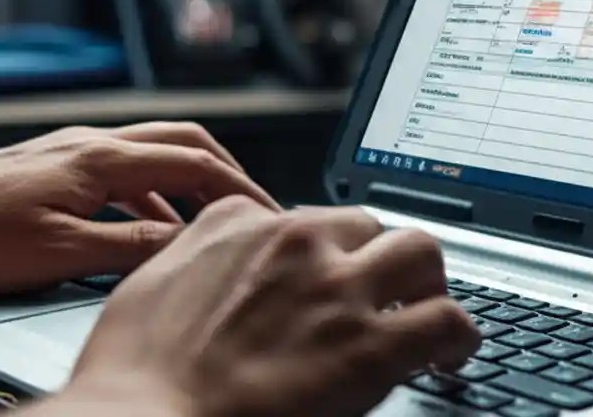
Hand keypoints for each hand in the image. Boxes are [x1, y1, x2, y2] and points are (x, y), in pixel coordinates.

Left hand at [0, 122, 278, 293]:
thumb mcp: (61, 253)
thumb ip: (132, 247)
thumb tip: (189, 245)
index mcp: (103, 159)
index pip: (196, 164)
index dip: (240, 190)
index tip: (266, 214)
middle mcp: (94, 142)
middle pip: (185, 141)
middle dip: (228, 171)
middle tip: (254, 205)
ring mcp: (75, 148)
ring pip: (156, 150)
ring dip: (192, 180)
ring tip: (214, 218)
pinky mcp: (59, 163)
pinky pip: (127, 168)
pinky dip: (156, 192)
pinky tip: (154, 225)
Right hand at [56, 198, 479, 416]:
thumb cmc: (134, 374)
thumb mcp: (151, 282)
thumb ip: (197, 255)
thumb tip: (217, 257)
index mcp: (240, 223)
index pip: (306, 218)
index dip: (324, 253)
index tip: (327, 276)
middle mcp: (297, 242)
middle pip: (368, 224)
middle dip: (378, 257)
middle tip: (382, 292)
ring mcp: (338, 290)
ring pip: (420, 251)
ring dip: (427, 281)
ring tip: (427, 309)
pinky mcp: (371, 345)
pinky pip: (447, 319)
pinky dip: (458, 335)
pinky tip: (450, 354)